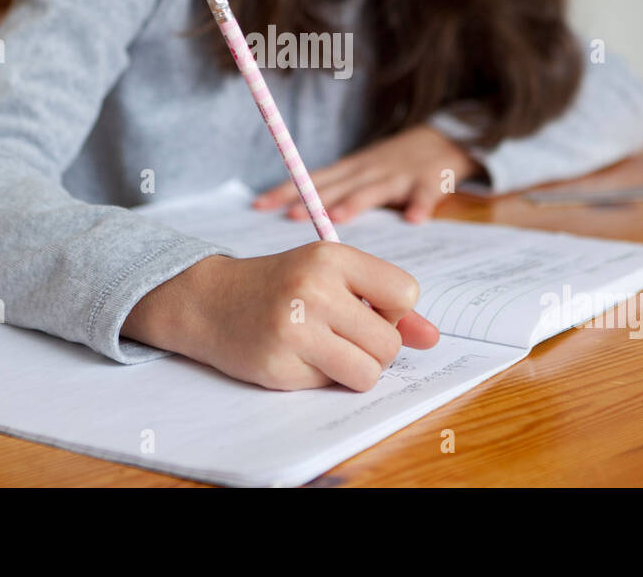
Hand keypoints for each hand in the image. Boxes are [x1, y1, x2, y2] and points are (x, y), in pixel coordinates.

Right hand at [126, 244, 439, 391]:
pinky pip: (331, 386)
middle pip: (390, 342)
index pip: (405, 293)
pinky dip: (322, 378)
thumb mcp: (330, 276)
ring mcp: (294, 330)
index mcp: (331, 256)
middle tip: (343, 333)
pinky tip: (297, 356)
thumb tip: (432, 337)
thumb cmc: (280, 285)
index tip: (367, 307)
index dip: (394, 309)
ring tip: (326, 348)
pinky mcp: (279, 366)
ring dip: (355, 368)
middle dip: (375, 346)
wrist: (209, 299)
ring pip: (369, 372)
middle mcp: (313, 289)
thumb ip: (384, 303)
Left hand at [252, 123, 482, 223]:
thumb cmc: (394, 164)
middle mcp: (369, 171)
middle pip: (335, 186)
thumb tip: (297, 223)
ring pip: (375, 189)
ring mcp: (399, 175)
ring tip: (336, 217)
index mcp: (351, 171)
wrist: (445, 140)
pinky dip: (421, 205)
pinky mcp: (430, 181)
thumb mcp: (362, 173)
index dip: (285, 191)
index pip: (312, 181)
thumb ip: (336, 194)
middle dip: (312, 200)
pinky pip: (426, 193)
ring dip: (356, 202)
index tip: (259, 205)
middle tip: (288, 216)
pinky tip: (414, 219)